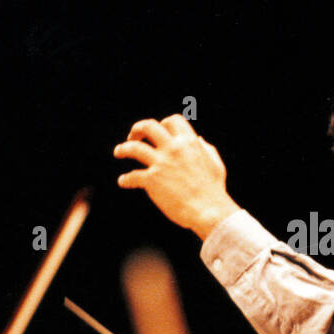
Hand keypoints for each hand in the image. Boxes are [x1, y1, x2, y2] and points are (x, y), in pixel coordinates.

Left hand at [113, 114, 240, 238]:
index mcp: (189, 142)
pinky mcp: (151, 180)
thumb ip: (206, 149)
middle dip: (138, 129)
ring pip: (133, 148)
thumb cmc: (214, 191)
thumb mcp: (215, 164)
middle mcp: (173, 148)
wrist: (209, 211)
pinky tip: (123, 182)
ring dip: (123, 149)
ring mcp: (161, 164)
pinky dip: (125, 179)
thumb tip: (199, 140)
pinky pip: (132, 176)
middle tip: (133, 137)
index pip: (172, 121)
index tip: (158, 133)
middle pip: (148, 127)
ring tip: (118, 152)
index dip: (163, 124)